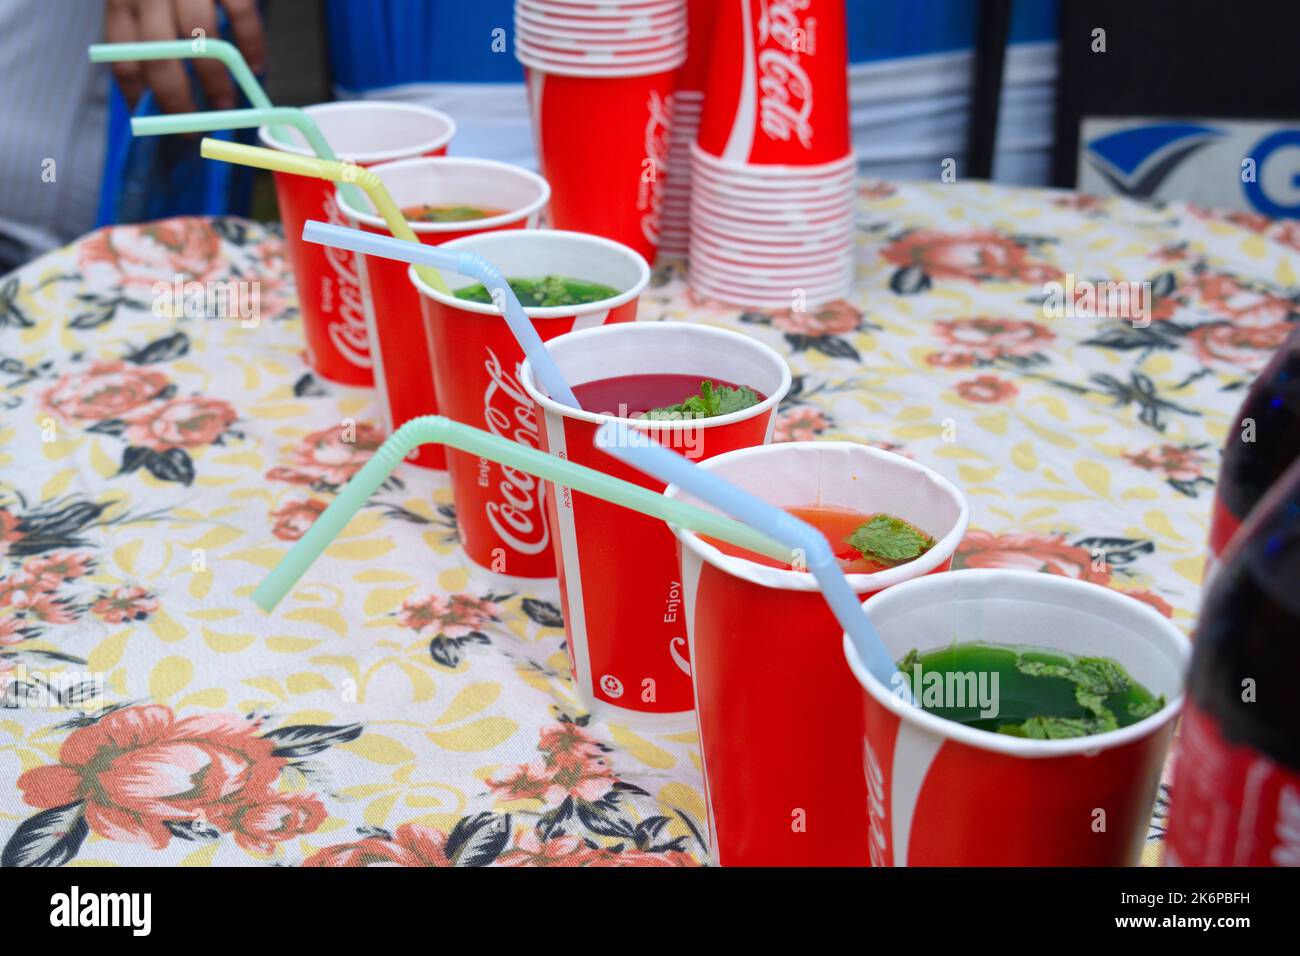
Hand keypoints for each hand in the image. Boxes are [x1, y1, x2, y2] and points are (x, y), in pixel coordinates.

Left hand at [104, 0, 265, 112]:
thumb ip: (142, 29)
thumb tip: (152, 86)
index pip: (123, 56)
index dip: (137, 95)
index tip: (151, 121)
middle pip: (161, 58)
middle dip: (179, 102)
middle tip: (193, 127)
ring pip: (201, 43)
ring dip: (216, 82)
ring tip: (226, 105)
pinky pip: (240, 15)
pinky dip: (252, 46)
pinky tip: (256, 66)